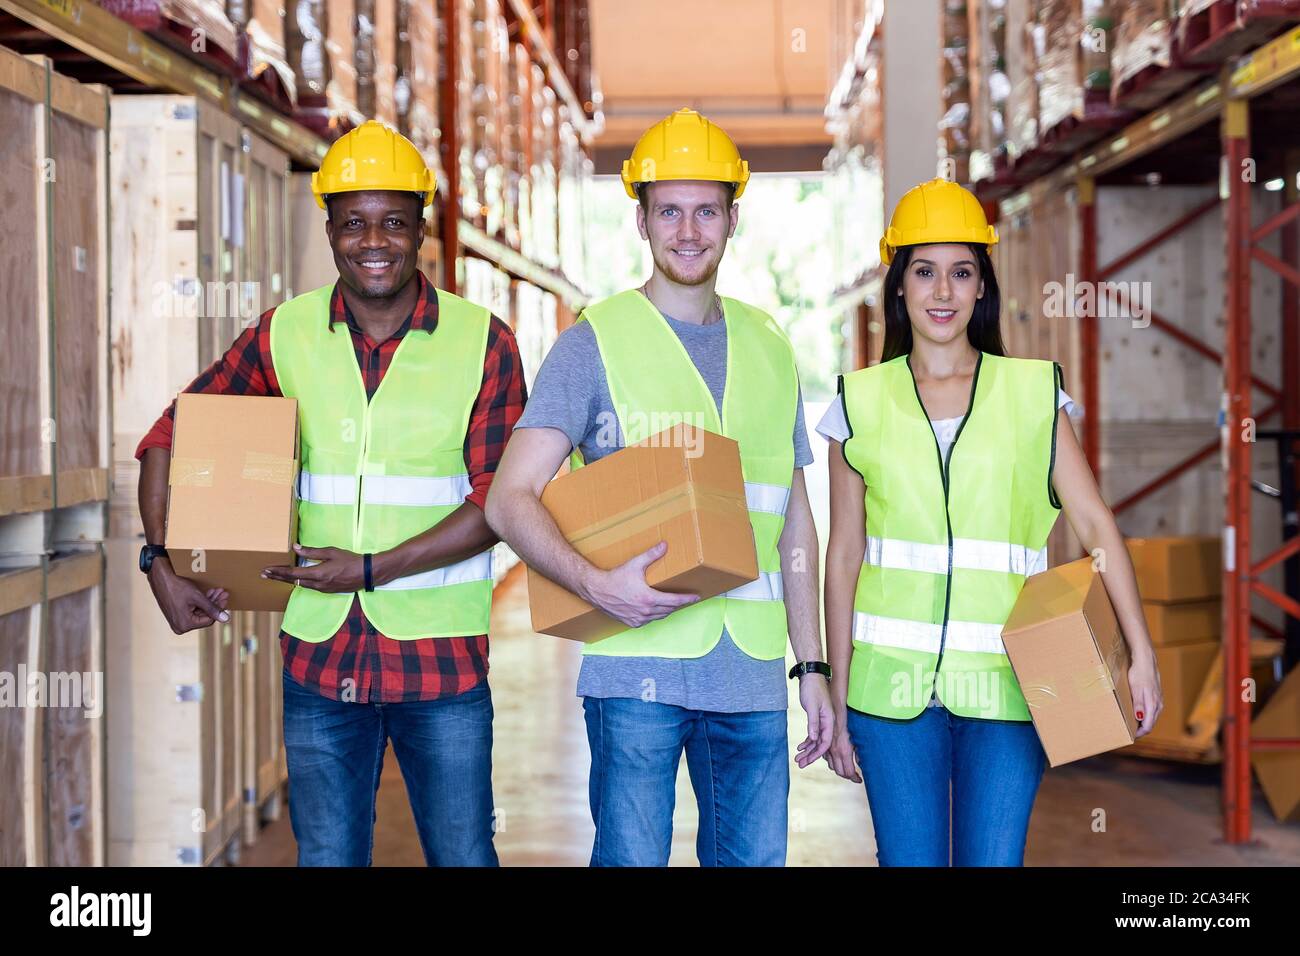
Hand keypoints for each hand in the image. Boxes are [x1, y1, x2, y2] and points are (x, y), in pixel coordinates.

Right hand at [148, 561, 229, 633]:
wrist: (160, 577)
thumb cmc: (176, 586)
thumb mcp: (197, 598)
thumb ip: (212, 609)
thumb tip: (226, 619)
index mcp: (184, 625)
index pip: (209, 620)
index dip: (219, 608)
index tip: (225, 598)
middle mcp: (180, 626)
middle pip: (204, 616)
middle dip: (214, 603)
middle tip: (223, 593)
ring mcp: (177, 620)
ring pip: (199, 612)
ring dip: (209, 601)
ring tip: (218, 590)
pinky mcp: (176, 614)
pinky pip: (192, 610)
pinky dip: (200, 602)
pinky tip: (209, 592)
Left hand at [262, 543, 363, 593]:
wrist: (366, 573)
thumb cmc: (350, 560)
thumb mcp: (331, 552)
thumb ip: (312, 552)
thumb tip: (295, 548)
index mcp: (317, 574)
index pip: (292, 574)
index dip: (278, 572)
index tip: (267, 569)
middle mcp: (318, 584)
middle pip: (292, 581)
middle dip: (277, 577)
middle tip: (264, 575)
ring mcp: (322, 589)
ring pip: (300, 585)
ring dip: (287, 580)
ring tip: (277, 576)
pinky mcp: (327, 590)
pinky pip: (309, 586)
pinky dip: (299, 582)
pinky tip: (296, 579)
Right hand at [581, 541, 698, 627]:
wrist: (597, 590)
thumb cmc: (615, 578)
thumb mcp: (634, 564)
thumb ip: (651, 555)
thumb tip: (665, 545)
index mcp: (649, 598)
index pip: (674, 601)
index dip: (687, 599)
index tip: (696, 597)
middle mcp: (645, 611)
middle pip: (669, 609)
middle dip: (678, 604)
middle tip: (686, 599)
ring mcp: (638, 619)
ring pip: (660, 616)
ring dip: (667, 610)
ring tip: (673, 603)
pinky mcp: (632, 623)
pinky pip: (649, 621)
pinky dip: (655, 615)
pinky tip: (655, 610)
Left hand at [795, 674, 834, 767]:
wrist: (812, 675)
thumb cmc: (812, 688)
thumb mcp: (811, 706)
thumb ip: (813, 722)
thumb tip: (813, 738)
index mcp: (830, 719)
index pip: (825, 741)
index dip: (818, 752)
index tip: (809, 761)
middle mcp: (828, 722)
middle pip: (821, 743)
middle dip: (811, 755)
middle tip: (800, 764)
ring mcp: (823, 720)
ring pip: (816, 740)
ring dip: (808, 750)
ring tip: (798, 759)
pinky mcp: (817, 718)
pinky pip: (814, 733)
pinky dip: (807, 741)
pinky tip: (801, 748)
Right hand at [825, 705, 861, 782]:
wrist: (836, 707)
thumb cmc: (850, 720)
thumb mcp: (859, 737)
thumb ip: (861, 752)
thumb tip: (862, 763)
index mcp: (844, 751)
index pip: (848, 772)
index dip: (854, 778)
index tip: (859, 780)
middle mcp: (834, 751)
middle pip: (839, 771)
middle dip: (847, 775)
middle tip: (854, 775)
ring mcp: (828, 748)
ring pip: (832, 765)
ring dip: (839, 769)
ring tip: (847, 768)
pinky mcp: (825, 743)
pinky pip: (827, 757)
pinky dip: (832, 761)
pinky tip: (837, 758)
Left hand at [1128, 651, 1163, 738]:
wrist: (1146, 661)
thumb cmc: (1139, 674)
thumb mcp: (1135, 689)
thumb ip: (1138, 704)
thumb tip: (1139, 718)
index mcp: (1153, 705)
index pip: (1148, 726)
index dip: (1139, 733)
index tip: (1130, 736)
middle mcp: (1158, 705)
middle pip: (1150, 723)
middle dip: (1141, 730)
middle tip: (1129, 732)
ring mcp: (1159, 701)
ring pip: (1152, 717)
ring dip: (1143, 723)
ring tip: (1132, 724)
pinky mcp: (1157, 697)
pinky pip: (1152, 711)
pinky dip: (1146, 715)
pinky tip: (1137, 713)